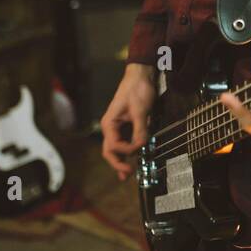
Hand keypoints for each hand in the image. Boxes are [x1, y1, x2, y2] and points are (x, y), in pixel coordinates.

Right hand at [99, 63, 156, 179]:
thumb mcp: (140, 110)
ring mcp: (118, 127)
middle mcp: (111, 127)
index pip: (113, 145)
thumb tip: (141, 145)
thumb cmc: (137, 89)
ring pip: (116, 149)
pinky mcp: (127, 126)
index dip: (126, 150)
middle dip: (117, 164)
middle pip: (110, 151)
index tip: (139, 148)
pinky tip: (131, 162)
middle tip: (127, 175)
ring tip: (127, 175)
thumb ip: (140, 130)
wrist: (141, 76)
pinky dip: (128, 153)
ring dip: (121, 162)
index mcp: (109, 123)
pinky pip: (125, 143)